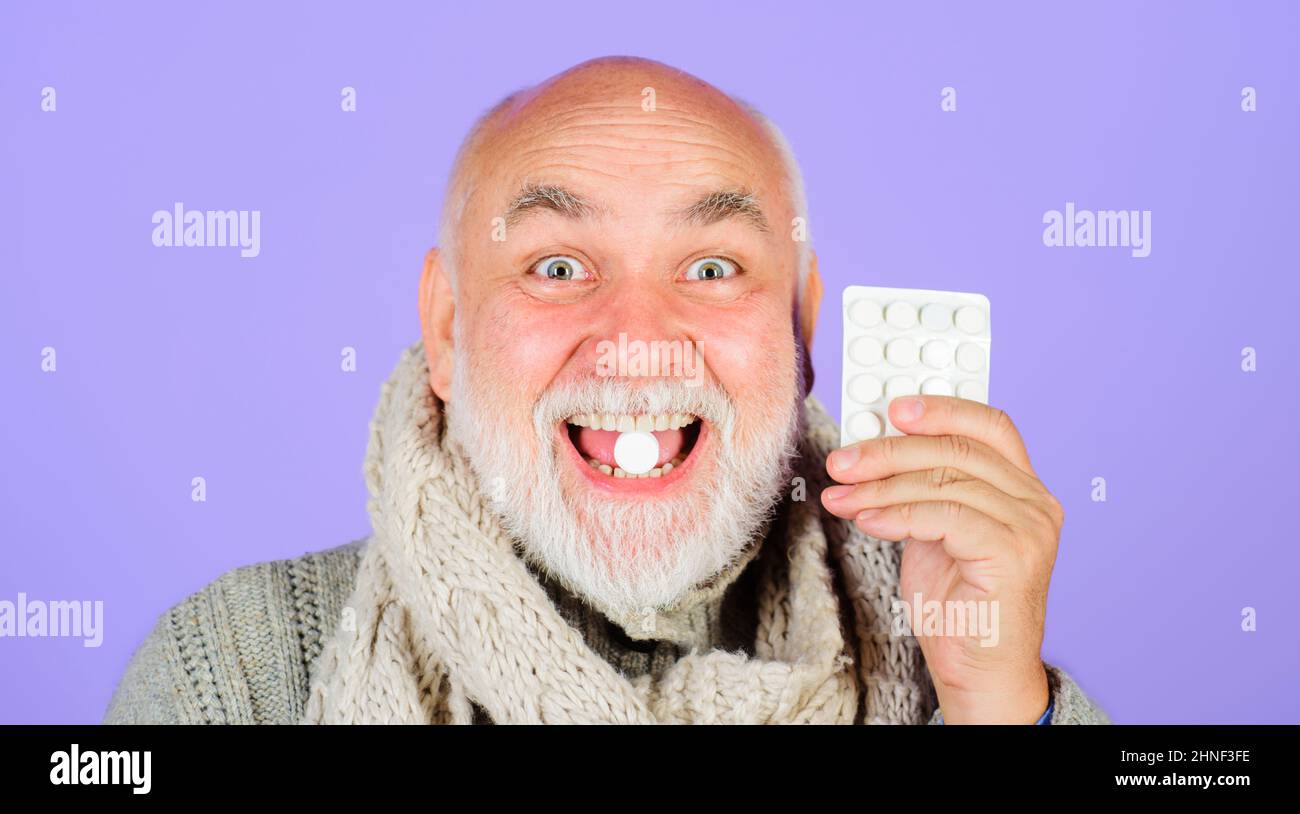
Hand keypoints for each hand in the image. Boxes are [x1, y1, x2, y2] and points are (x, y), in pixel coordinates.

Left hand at [821, 395, 1059, 723]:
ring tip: (842, 496)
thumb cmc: (957, 604)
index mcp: (1022, 487)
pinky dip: (898, 514)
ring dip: (881, 486)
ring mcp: (1030, 527)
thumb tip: (873, 450)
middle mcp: (1035, 501)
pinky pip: (946, 516)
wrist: (979, 672)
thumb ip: (922, 488)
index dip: (941, 409)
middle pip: (957, 450)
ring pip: (945, 481)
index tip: (891, 407)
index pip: (988, 425)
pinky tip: (867, 521)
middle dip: (889, 451)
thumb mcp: (934, 531)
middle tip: (842, 461)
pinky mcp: (1014, 554)